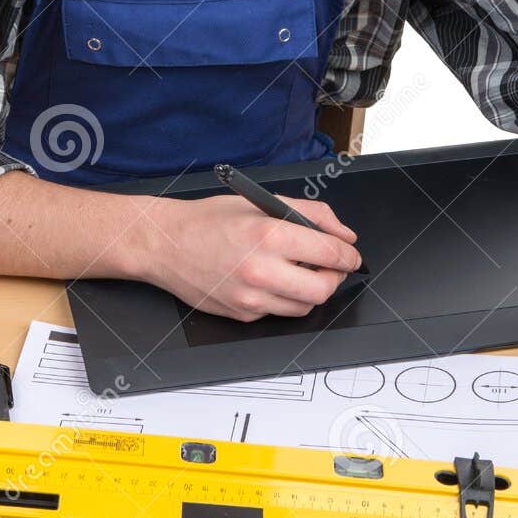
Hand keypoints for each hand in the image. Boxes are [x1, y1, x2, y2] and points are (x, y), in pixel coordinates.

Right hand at [143, 194, 361, 320]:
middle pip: (323, 289)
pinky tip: (272, 279)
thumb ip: (310, 214)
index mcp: (268, 236)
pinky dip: (284, 298)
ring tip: (300, 271)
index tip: (351, 255)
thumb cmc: (208, 220)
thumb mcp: (262, 202)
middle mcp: (260, 270)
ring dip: (312, 290)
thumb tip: (343, 235)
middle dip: (335, 278)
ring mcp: (250, 298)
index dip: (349, 256)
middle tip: (331, 267)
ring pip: (304, 306)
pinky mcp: (242, 315)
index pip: (329, 254)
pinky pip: (278, 312)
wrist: (166, 244)